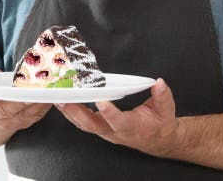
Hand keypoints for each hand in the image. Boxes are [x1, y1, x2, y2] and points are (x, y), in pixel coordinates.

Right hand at [0, 62, 51, 144]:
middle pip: (6, 109)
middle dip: (18, 100)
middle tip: (30, 90)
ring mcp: (10, 121)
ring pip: (24, 114)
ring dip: (36, 103)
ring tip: (47, 90)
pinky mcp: (24, 122)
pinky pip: (35, 115)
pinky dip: (44, 106)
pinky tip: (53, 96)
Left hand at [55, 78, 178, 155]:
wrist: (157, 139)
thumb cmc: (160, 123)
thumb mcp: (166, 110)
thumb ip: (162, 96)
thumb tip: (159, 83)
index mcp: (131, 127)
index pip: (119, 121)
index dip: (109, 112)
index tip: (100, 100)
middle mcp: (115, 132)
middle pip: (92, 124)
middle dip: (77, 112)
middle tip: (64, 98)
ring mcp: (105, 131)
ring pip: (83, 124)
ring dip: (69, 112)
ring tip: (57, 97)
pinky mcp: (100, 127)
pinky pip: (82, 121)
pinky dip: (71, 112)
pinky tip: (62, 101)